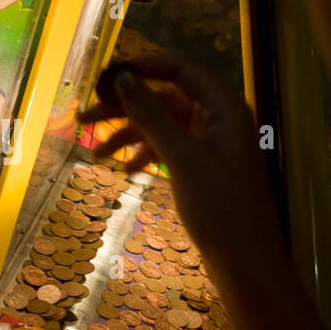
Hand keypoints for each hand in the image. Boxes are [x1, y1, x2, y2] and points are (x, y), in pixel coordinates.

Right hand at [80, 55, 281, 260]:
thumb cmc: (220, 207)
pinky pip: (169, 149)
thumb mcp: (182, 159)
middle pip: (164, 98)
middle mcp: (218, 118)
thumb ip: (152, 115)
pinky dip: (146, 156)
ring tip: (95, 155)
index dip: (141, 67)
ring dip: (129, 137)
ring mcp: (211, 144)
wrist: (246, 262)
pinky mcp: (203, 167)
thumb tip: (123, 77)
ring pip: (162, 126)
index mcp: (223, 107)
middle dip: (125, 108)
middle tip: (84, 120)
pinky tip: (126, 172)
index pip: (179, 68)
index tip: (103, 77)